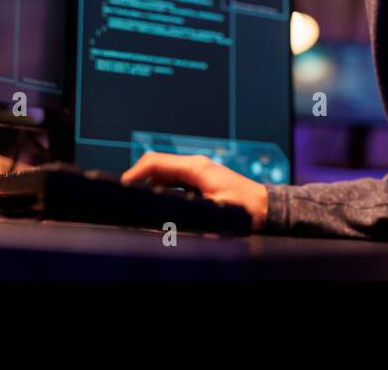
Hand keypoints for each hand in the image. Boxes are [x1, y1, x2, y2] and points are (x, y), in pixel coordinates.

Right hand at [121, 152, 269, 230]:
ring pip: (163, 176)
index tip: (120, 188)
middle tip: (123, 199)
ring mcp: (197, 173)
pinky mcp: (199, 182)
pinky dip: (159, 193)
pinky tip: (155, 207)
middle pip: (156, 167)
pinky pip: (172, 183)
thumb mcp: (215, 214)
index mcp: (196, 167)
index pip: (155, 162)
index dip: (134, 174)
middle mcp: (194, 166)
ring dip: (148, 188)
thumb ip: (187, 217)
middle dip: (137, 181)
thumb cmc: (247, 209)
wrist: (267, 208)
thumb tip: (162, 225)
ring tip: (134, 204)